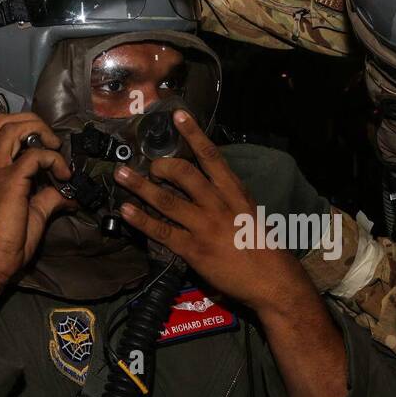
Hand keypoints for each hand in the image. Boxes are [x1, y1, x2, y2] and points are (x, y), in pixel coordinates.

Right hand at [0, 113, 73, 328]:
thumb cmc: (0, 245)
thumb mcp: (28, 215)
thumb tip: (67, 194)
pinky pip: (34, 155)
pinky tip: (63, 176)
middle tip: (51, 140)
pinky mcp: (9, 182)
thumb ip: (46, 199)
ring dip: (40, 131)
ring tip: (56, 148)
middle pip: (3, 121)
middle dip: (32, 121)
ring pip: (13, 128)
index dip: (26, 131)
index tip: (47, 152)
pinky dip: (53, 160)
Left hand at [116, 113, 347, 396]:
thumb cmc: (265, 250)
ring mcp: (205, 226)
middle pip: (185, 173)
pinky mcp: (193, 249)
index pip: (212, 157)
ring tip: (122, 174)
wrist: (273, 281)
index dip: (194, 134)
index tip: (178, 116)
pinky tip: (125, 211)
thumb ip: (230, 202)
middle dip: (162, 165)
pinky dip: (141, 220)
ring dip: (141, 186)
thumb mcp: (251, 216)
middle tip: (149, 163)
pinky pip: (161, 230)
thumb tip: (212, 192)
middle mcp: (218, 204)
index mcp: (236, 193)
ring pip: (167, 199)